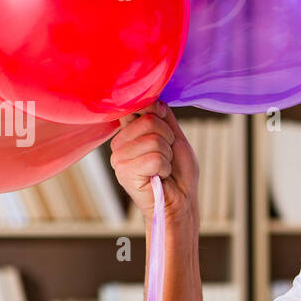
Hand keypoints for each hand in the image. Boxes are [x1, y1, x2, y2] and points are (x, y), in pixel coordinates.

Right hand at [109, 100, 198, 224]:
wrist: (181, 201)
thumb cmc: (178, 172)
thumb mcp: (175, 136)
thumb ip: (163, 116)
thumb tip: (153, 100)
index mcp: (128, 132)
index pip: (137, 106)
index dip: (156, 112)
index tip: (167, 132)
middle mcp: (119, 143)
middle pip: (149, 121)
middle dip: (168, 138)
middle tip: (167, 156)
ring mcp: (119, 158)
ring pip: (153, 140)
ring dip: (167, 156)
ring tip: (163, 168)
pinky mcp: (124, 172)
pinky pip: (154, 158)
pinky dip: (165, 167)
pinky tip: (159, 177)